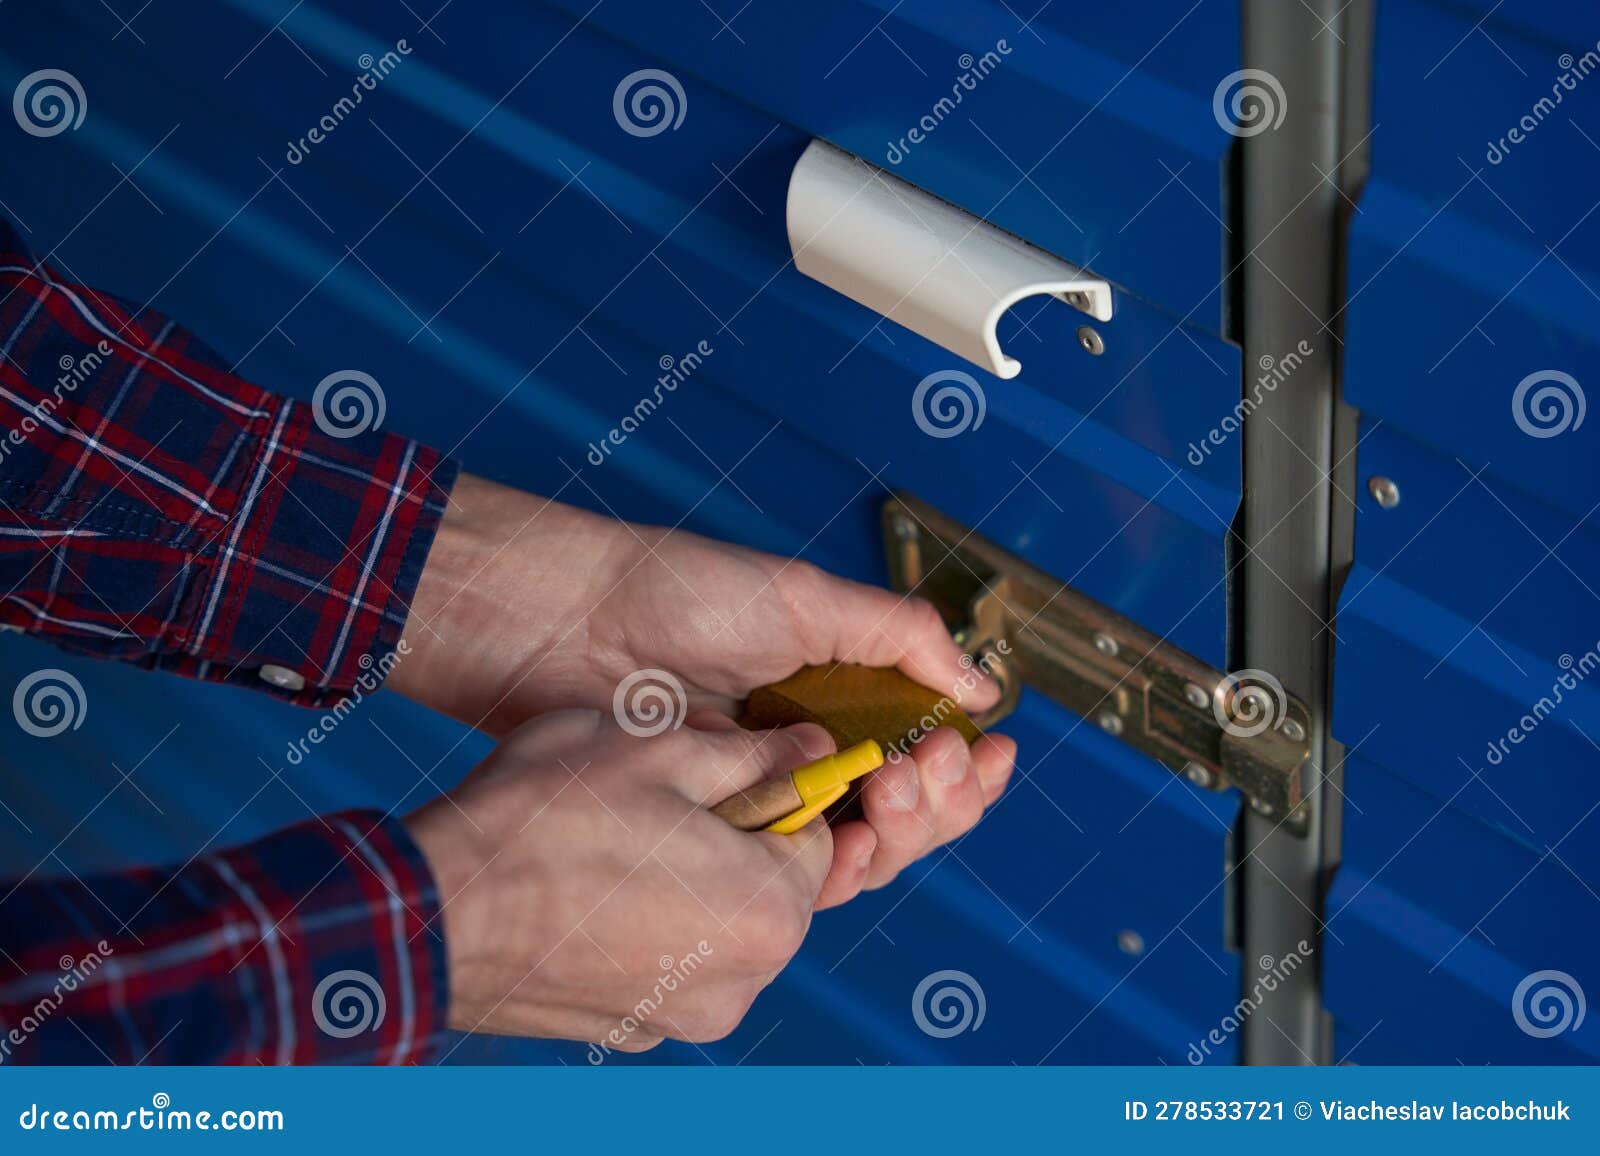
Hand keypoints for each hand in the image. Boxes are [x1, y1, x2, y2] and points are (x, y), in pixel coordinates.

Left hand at [390, 472, 1016, 901]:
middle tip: (935, 765)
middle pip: (906, 812)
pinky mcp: (721, 838)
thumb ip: (900, 638)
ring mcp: (766, 799)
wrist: (571, 627)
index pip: (924, 750)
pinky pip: (795, 875)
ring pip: (860, 851)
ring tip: (897, 785)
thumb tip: (983, 685)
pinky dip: (838, 863)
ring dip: (902, 832)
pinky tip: (851, 835)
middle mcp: (809, 754)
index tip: (992, 750)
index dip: (967, 762)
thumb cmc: (678, 595)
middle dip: (943, 799)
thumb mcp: (808, 599)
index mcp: (837, 696)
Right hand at [403, 711, 834, 1048]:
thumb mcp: (660, 750)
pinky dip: (647, 925)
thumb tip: (815, 752)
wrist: (433, 913)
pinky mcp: (632, 1028)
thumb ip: (755, 754)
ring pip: (718, 924)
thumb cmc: (544, 821)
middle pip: (770, 887)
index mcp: (767, 911)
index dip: (773, 789)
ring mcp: (683, 1016)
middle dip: (731, 836)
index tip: (724, 768)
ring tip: (616, 838)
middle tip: (656, 798)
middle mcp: (742, 982)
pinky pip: (669, 962)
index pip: (817, 837)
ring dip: (688, 879)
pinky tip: (592, 886)